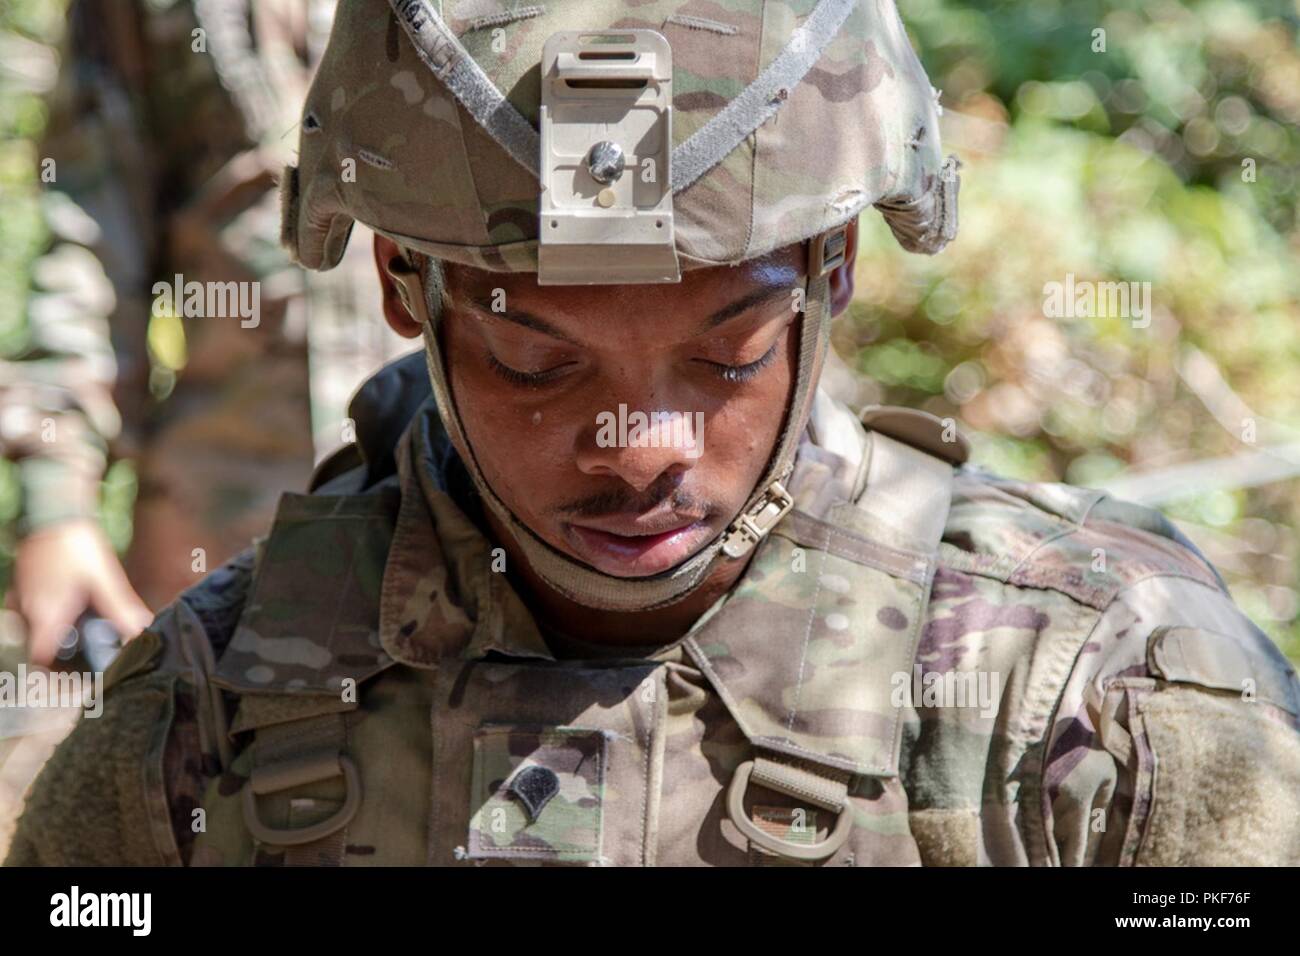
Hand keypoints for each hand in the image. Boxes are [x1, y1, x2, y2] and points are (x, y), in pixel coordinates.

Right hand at [9, 520, 153, 666]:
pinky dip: (45, 620)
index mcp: (47, 613)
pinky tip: (68, 614)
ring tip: (80, 638)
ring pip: (32, 631)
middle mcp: (27, 609)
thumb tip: (142, 632)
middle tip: (85, 659)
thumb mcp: (105, 579)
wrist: (54, 512)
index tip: (76, 676)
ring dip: (52, 638)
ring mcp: (21, 597)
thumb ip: (121, 609)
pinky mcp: (22, 586)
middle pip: (37, 647)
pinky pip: (28, 613)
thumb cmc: (78, 545)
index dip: (57, 672)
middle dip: (59, 657)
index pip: (41, 658)